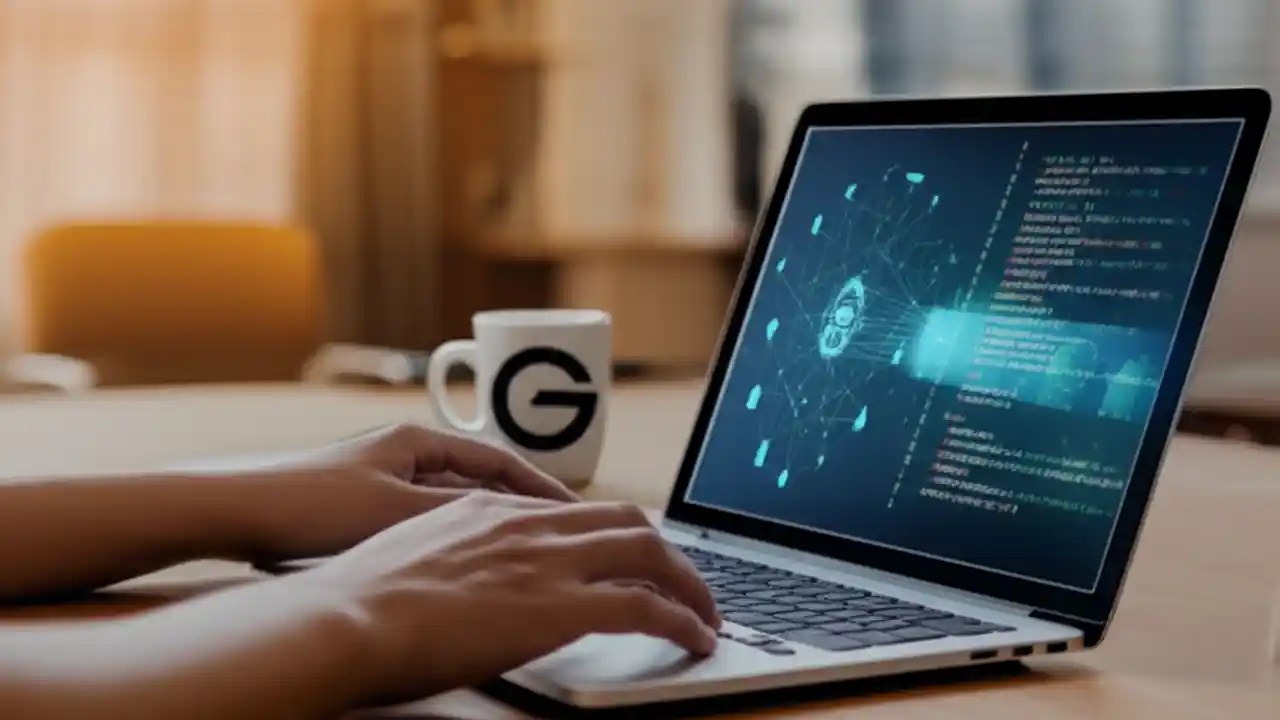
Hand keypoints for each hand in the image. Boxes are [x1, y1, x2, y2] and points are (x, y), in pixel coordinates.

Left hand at [240, 424, 576, 562]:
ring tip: (525, 551)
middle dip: (521, 505)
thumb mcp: (397, 509)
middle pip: (480, 479)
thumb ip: (457, 513)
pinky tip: (467, 562)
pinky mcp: (366, 509)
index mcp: (418, 440)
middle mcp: (405, 454)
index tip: (574, 509)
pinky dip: (456, 537)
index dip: (540, 486)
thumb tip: (513, 521)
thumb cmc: (313, 503)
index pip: (499, 459)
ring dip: (489, 522)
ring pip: (456, 502)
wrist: (242, 513)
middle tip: (561, 532)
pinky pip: (429, 521)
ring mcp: (386, 481)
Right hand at [292, 492, 720, 706]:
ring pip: (650, 554)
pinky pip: (647, 606)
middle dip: (667, 552)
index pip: (577, 511)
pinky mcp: (560, 606)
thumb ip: (453, 556)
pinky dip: (683, 619)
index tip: (634, 558)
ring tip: (705, 613)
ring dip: (688, 584)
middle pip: (627, 521)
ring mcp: (547, 561)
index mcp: (491, 508)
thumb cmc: (361, 600)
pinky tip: (697, 638)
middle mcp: (528, 523)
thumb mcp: (412, 556)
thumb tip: (465, 579)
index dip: (617, 535)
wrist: (346, 617)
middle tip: (684, 584)